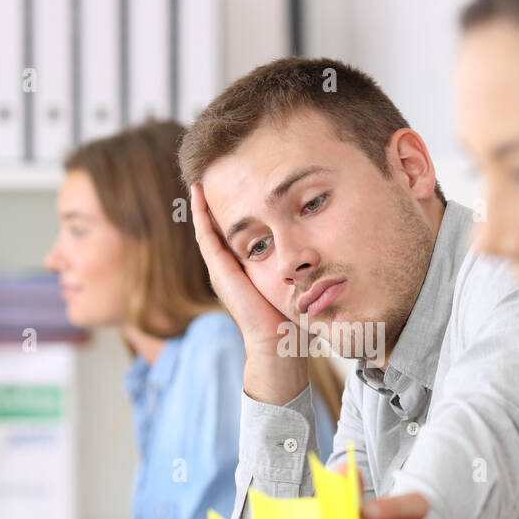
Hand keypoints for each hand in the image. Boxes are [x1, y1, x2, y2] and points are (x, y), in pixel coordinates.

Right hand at [190, 183, 308, 404]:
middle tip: (212, 176)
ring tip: (201, 179)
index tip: (237, 188)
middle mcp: (227, 269)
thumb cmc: (290, 319)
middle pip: (216, 230)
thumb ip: (297, 267)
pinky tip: (199, 194)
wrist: (277, 342)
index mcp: (243, 271)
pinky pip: (205, 236)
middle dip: (214, 205)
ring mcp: (220, 269)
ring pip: (206, 229)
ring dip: (202, 205)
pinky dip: (200, 214)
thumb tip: (318, 250)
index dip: (232, 213)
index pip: (234, 235)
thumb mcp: (293, 283)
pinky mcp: (219, 270)